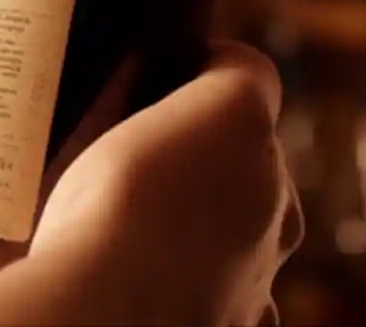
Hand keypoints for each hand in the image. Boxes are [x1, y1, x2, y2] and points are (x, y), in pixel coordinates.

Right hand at [0, 42, 302, 325]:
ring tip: (149, 236)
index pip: (244, 70)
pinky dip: (214, 285)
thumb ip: (119, 91)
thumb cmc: (92, 215)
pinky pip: (245, 290)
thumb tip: (129, 65)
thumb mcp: (91, 128)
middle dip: (210, 155)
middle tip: (146, 169)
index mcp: (240, 120)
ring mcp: (269, 260)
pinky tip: (163, 285)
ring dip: (216, 224)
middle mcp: (274, 185)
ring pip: (255, 224)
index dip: (204, 68)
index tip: (168, 78)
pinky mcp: (251, 316)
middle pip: (254, 151)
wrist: (100, 313)